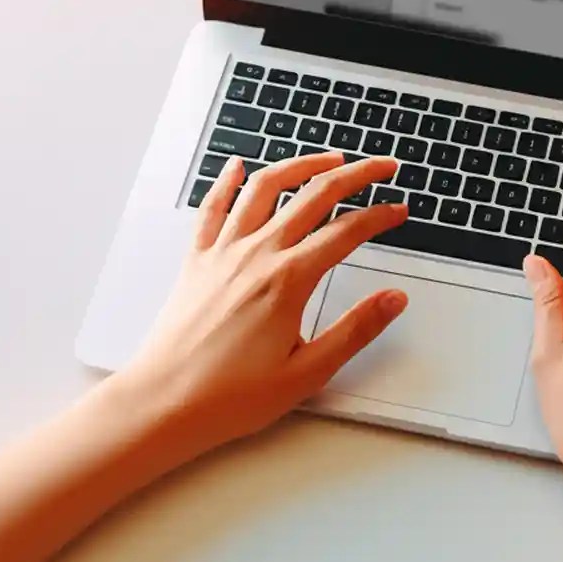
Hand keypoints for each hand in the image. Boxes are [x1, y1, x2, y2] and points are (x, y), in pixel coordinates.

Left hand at [117, 153, 409, 452]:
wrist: (163, 403)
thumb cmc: (230, 396)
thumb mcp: (309, 371)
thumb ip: (356, 329)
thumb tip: (394, 299)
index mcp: (288, 281)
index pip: (347, 232)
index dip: (380, 216)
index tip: (399, 210)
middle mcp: (256, 255)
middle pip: (314, 195)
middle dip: (356, 175)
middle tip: (381, 167)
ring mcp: (223, 253)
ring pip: (266, 188)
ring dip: (301, 165)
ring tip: (327, 159)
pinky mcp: (197, 261)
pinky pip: (214, 207)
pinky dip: (228, 180)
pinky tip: (238, 165)